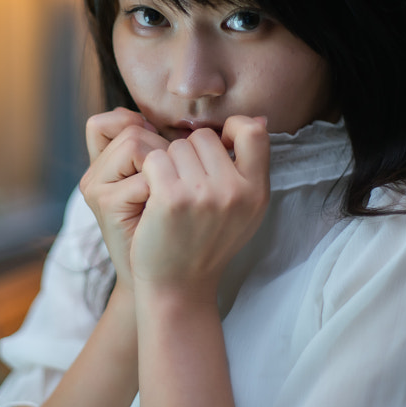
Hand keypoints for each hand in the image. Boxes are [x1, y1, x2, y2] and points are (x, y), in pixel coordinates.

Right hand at [80, 108, 169, 291]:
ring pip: (137, 145)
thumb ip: (163, 152)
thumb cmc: (173, 232)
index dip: (140, 131)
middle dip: (163, 154)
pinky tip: (164, 217)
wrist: (166, 282)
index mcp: (104, 166)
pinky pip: (146, 175)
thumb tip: (173, 121)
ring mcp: (95, 187)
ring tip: (164, 203)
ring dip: (165, 171)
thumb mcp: (168, 185)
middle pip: (132, 130)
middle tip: (169, 191)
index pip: (111, 120)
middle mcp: (93, 173)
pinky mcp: (104, 203)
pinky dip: (165, 193)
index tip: (160, 164)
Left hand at [129, 116, 269, 302]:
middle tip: (183, 186)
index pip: (253, 132)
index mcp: (257, 192)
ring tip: (169, 195)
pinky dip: (148, 173)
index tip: (216, 146)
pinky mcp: (171, 198)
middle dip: (188, 154)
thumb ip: (249, 169)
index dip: (231, 129)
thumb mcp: (243, 211)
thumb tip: (257, 119)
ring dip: (166, 164)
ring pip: (176, 146)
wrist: (178, 287)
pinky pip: (154, 159)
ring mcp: (204, 194)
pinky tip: (152, 197)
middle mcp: (235, 191)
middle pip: (203, 137)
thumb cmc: (206, 244)